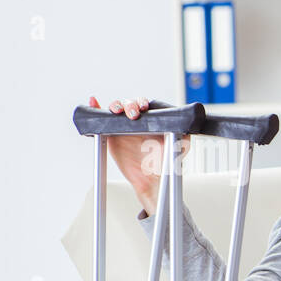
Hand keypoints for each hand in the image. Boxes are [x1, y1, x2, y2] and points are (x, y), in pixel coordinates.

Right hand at [86, 96, 189, 214]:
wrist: (150, 179)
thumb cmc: (165, 163)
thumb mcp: (180, 147)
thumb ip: (185, 135)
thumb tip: (187, 125)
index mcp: (152, 121)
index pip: (144, 104)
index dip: (143, 103)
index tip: (144, 107)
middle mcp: (137, 121)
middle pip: (129, 104)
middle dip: (130, 105)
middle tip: (133, 114)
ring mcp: (123, 126)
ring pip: (116, 109)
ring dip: (116, 105)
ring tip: (117, 111)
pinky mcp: (111, 134)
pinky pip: (101, 117)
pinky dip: (95, 107)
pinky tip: (93, 101)